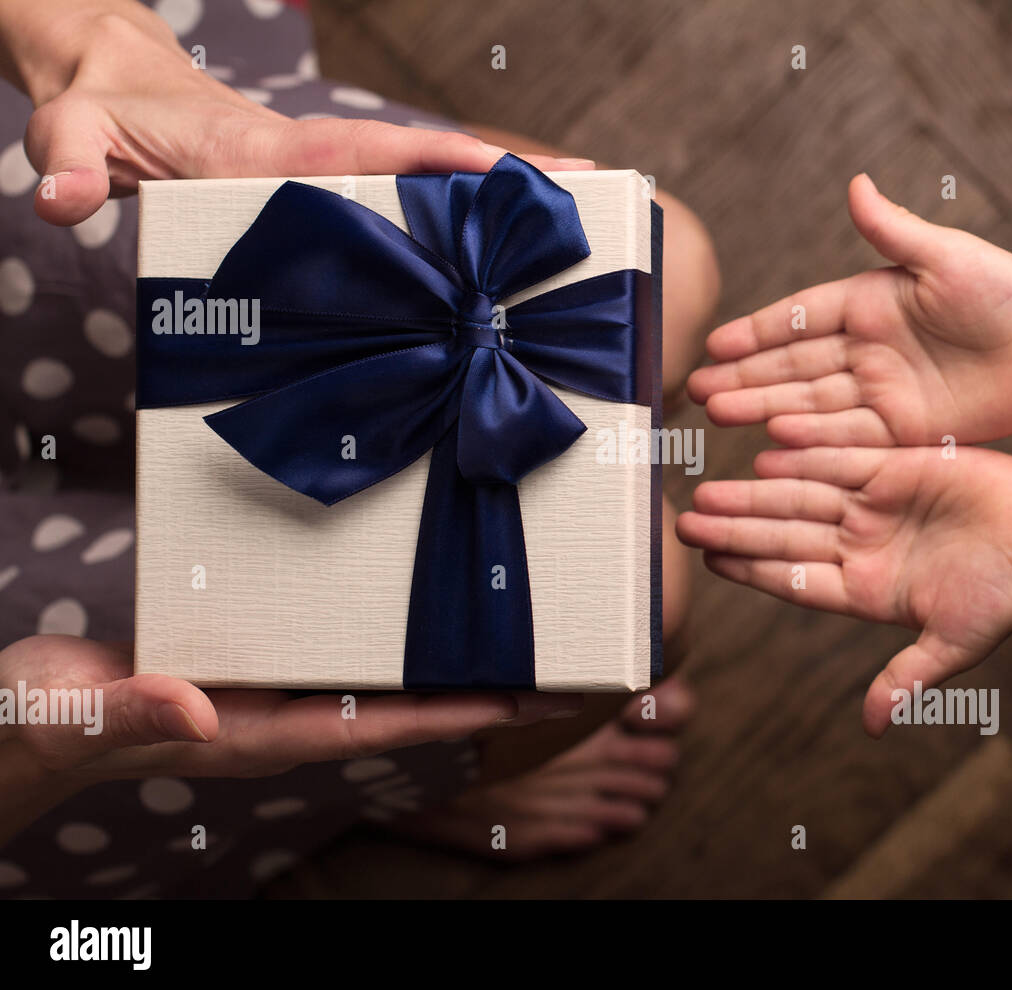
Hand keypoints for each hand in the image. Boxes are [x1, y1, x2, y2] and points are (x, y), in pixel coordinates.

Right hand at [0, 635, 577, 841]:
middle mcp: (276, 713)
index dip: (453, 716)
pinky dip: (383, 624)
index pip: (373, 729)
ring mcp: (265, 687)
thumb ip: (127, 711)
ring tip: (512, 624)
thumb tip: (192, 707)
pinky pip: (333, 643)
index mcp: (251, 733)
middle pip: (398, 704)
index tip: (528, 700)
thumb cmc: (35, 718)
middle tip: (557, 660)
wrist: (13, 714)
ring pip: (375, 673)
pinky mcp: (248, 656)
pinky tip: (414, 599)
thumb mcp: (70, 712)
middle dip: (476, 688)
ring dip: (442, 654)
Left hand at [2, 3, 590, 225]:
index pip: (372, 152)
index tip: (510, 173)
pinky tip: (500, 254)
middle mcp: (320, 160)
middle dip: (507, 179)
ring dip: (499, 206)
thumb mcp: (75, 134)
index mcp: (275, 152)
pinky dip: (461, 224)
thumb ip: (68, 159)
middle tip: (589, 198)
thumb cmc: (106, 117)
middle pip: (429, 168)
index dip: (440, 162)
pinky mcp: (334, 197)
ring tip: (575, 227)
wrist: (122, 99)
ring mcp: (333, 178)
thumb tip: (60, 197)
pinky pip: (408, 207)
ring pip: (429, 189)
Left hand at [676, 445, 1011, 735]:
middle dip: (736, 528)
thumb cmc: (1005, 597)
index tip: (710, 561)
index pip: (794, 578)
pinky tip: (765, 452)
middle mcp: (861, 545)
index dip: (751, 570)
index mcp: (865, 589)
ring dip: (755, 492)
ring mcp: (874, 505)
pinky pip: (841, 459)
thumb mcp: (954, 642)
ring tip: (710, 489)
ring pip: (800, 496)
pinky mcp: (894, 468)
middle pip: (784, 535)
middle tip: (686, 521)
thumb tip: (874, 728)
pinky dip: (805, 455)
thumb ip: (907, 678)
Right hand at [687, 173, 1011, 446]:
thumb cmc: (1005, 291)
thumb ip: (894, 230)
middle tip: (698, 389)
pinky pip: (847, 435)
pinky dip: (811, 440)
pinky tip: (772, 443)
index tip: (714, 343)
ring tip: (719, 414)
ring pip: (810, 402)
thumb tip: (855, 185)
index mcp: (868, 304)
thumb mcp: (946, 256)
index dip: (755, 332)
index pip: (798, 318)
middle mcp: (867, 350)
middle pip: (793, 366)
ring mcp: (881, 392)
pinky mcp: (903, 429)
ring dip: (764, 407)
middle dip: (745, 376)